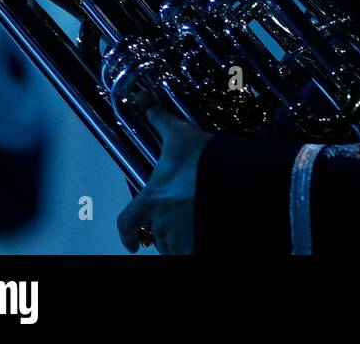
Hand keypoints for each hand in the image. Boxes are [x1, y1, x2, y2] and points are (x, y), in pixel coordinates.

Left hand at [116, 108, 211, 253]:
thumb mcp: (180, 135)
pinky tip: (204, 238)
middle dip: (164, 233)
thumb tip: (149, 106)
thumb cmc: (203, 159)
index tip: (131, 244)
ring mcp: (180, 235)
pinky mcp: (198, 243)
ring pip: (173, 246)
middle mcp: (161, 221)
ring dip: (179, 241)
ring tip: (193, 230)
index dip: (127, 234)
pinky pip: (190, 252)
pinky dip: (194, 247)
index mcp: (151, 199)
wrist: (232, 177)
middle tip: (178, 226)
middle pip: (156, 235)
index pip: (127, 223)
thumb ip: (162, 122)